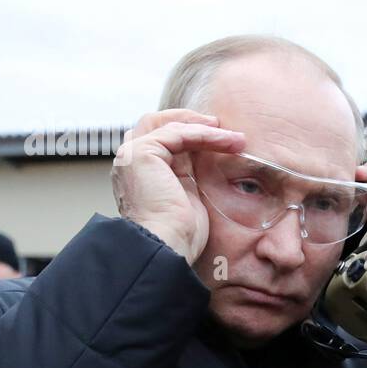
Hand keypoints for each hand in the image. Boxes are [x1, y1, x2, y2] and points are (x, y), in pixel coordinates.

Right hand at [111, 109, 244, 264]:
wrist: (167, 245)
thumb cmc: (180, 233)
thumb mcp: (188, 196)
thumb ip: (189, 174)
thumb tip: (211, 158)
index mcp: (140, 173)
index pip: (161, 139)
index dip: (189, 132)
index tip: (220, 138)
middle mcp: (131, 161)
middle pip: (158, 123)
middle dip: (192, 122)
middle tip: (223, 129)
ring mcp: (132, 155)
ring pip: (170, 126)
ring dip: (206, 129)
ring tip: (235, 139)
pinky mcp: (142, 153)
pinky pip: (177, 133)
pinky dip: (204, 134)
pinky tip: (225, 141)